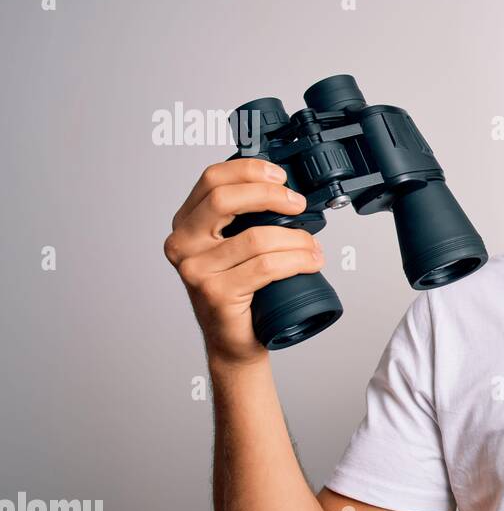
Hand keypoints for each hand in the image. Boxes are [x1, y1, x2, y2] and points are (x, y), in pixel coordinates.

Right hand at [162, 158, 320, 366]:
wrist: (236, 340)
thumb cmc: (240, 291)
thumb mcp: (235, 246)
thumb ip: (245, 218)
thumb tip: (286, 190)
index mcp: (185, 224)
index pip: (212, 179)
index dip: (249, 170)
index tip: (280, 176)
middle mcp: (183, 243)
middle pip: (225, 198)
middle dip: (271, 195)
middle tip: (297, 204)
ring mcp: (196, 269)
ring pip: (256, 237)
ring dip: (296, 238)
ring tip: (313, 246)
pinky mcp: (216, 292)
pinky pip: (266, 266)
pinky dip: (297, 260)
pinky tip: (311, 261)